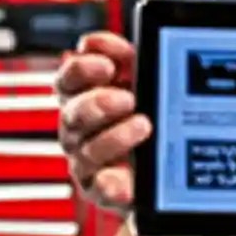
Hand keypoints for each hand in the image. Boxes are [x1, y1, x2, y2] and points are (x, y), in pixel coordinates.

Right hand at [55, 31, 151, 213]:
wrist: (167, 163)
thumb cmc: (149, 111)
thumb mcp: (142, 78)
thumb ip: (126, 58)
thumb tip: (105, 45)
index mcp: (84, 95)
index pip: (69, 78)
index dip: (82, 69)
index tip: (107, 66)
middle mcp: (79, 128)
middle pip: (74, 113)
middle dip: (98, 103)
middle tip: (127, 99)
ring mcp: (87, 159)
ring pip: (87, 150)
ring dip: (114, 138)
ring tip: (143, 125)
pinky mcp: (101, 189)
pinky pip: (100, 190)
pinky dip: (111, 185)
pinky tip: (125, 182)